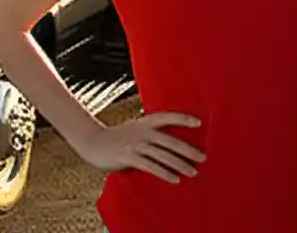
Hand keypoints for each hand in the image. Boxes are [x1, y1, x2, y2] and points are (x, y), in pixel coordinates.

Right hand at [72, 111, 205, 183]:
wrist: (93, 142)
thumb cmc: (117, 138)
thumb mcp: (134, 129)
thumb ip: (149, 132)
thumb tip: (169, 141)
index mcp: (144, 122)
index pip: (167, 117)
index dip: (183, 118)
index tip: (200, 122)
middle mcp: (141, 132)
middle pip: (169, 140)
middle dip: (188, 149)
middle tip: (203, 158)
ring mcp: (135, 144)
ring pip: (162, 155)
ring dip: (179, 164)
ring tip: (193, 172)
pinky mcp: (128, 157)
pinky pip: (150, 166)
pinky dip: (164, 173)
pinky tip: (175, 179)